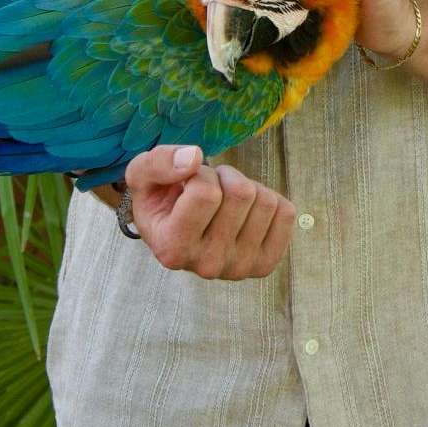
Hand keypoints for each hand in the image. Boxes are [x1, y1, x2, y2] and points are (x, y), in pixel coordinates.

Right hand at [103, 145, 296, 279]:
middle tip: (210, 188)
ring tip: (225, 199)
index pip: (206, 193)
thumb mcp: (142, 174)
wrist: (176, 228)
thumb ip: (158, 162)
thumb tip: (195, 158)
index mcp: (172, 249)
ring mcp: (238, 268)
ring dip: (246, 186)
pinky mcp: (264, 263)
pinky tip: (244, 211)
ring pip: (265, 200)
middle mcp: (206, 266)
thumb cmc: (160, 198)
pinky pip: (285, 213)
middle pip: (240, 194)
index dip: (201, 173)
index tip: (189, 182)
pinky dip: (267, 199)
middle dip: (226, 177)